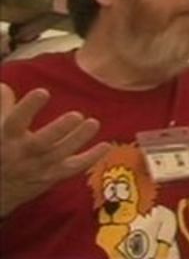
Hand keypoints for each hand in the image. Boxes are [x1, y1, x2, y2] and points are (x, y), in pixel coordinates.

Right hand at [0, 83, 110, 217]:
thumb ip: (3, 106)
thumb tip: (4, 85)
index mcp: (6, 137)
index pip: (15, 122)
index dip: (27, 107)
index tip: (43, 92)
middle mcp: (22, 153)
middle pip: (41, 143)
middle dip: (59, 130)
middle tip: (77, 115)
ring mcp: (38, 166)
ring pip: (60, 154)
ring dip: (77, 139)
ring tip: (93, 123)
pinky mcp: (52, 176)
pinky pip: (72, 168)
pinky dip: (90, 158)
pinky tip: (106, 146)